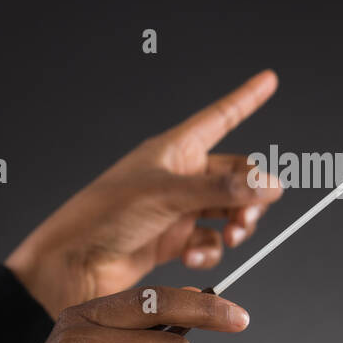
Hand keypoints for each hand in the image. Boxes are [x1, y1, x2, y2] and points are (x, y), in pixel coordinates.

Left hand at [6, 70, 283, 318]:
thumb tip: (269, 185)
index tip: (268, 80)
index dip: (245, 98)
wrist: (73, 263)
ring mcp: (178, 210)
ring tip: (233, 235)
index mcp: (175, 149)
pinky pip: (208, 241)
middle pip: (236, 175)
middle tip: (251, 212)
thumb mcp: (169, 194)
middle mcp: (180, 176)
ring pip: (227, 210)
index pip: (220, 117)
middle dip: (251, 192)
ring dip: (236, 223)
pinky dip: (209, 250)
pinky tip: (195, 257)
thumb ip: (223, 190)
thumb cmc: (104, 214)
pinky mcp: (173, 241)